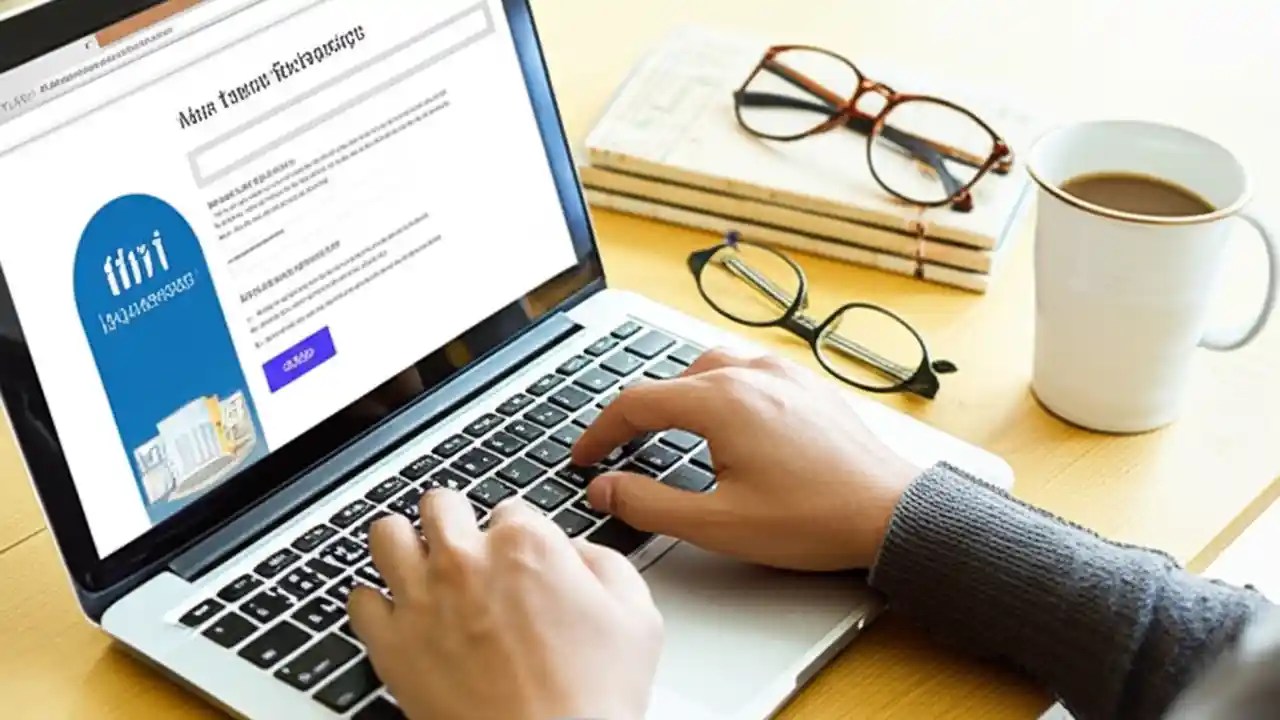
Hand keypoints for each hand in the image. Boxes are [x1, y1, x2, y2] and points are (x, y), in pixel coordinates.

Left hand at [349, 493, 662, 719]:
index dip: (518, 535)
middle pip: (440, 504)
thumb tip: (577, 552)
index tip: (520, 559)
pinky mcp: (390, 644)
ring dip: (404, 544)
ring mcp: (421, 599)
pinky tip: (397, 615)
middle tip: (466, 550)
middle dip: (455, 522)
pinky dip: (375, 603)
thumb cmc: (591, 700)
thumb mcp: (637, 618)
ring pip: (387, 534)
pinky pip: (358, 599)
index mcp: (526, 545)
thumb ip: (605, 564)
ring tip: (419, 565)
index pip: (510, 509)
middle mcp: (466, 561)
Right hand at [572, 349, 919, 570]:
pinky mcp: (807, 384)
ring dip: (679, 395)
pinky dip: (718, 389)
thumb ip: (650, 504)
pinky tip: (724, 420)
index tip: (584, 457)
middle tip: (619, 449)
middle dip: (637, 414)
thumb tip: (605, 488)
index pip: (636, 402)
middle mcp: (750, 374)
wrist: (890, 513)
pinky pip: (746, 369)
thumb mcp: (718, 524)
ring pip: (709, 367)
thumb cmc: (815, 519)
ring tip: (666, 431)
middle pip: (670, 380)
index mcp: (721, 401)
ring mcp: (783, 374)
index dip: (599, 432)